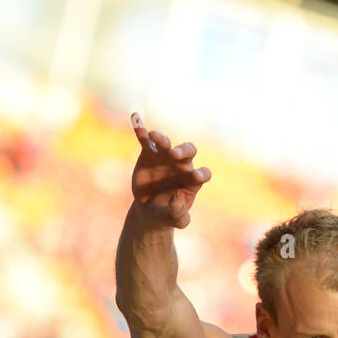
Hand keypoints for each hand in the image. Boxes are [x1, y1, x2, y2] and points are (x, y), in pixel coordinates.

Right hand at [129, 112, 210, 228]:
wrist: (150, 208)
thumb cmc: (168, 213)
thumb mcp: (176, 220)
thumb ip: (179, 215)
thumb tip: (178, 202)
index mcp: (193, 180)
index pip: (202, 173)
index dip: (201, 173)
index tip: (196, 176)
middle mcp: (182, 165)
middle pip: (188, 151)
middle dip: (182, 151)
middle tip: (175, 154)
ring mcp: (165, 157)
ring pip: (166, 143)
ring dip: (162, 138)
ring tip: (155, 136)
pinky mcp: (149, 153)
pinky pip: (145, 139)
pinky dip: (141, 129)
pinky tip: (135, 118)